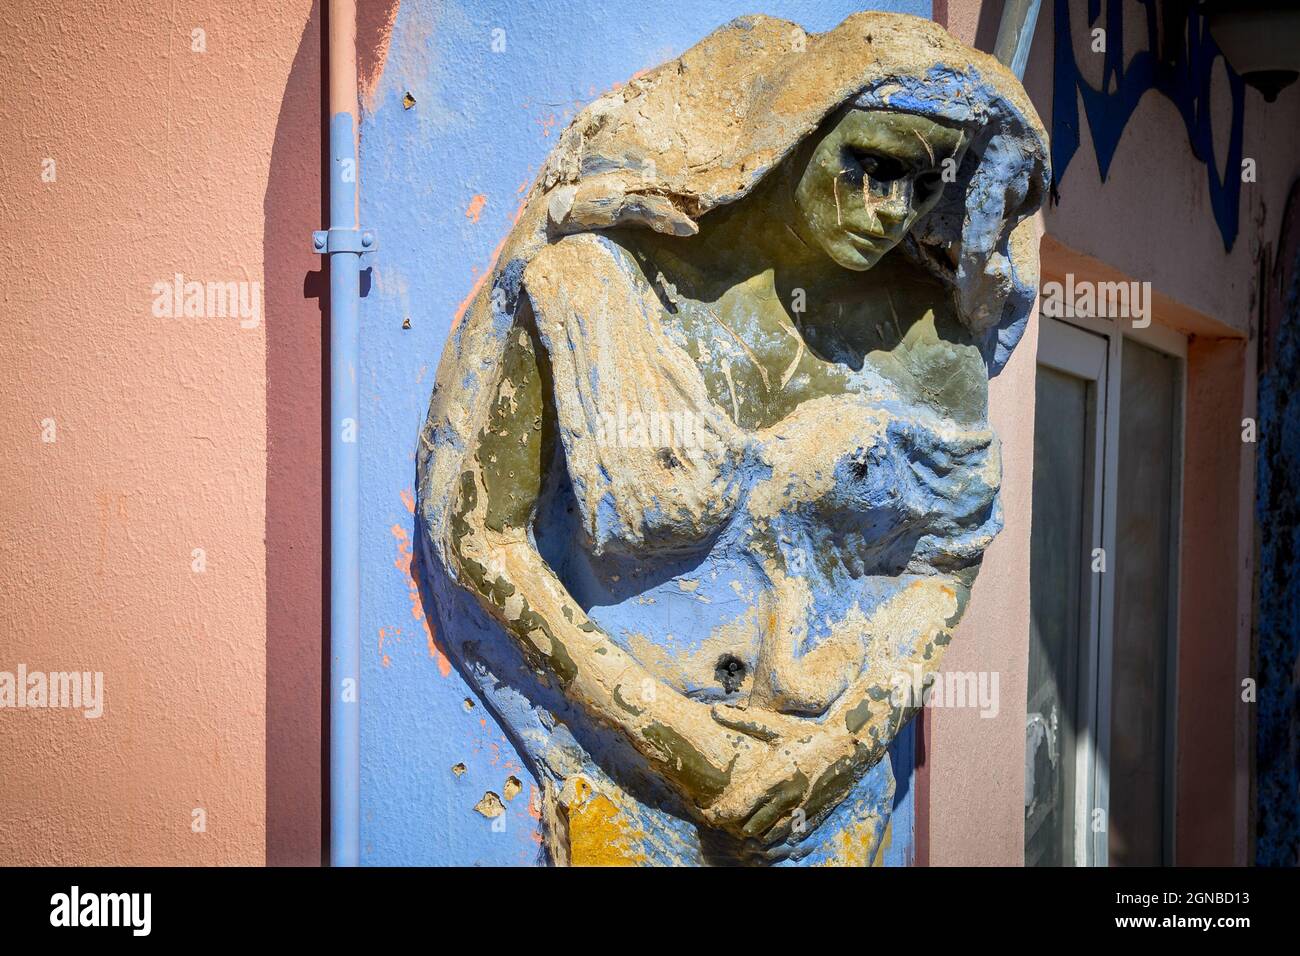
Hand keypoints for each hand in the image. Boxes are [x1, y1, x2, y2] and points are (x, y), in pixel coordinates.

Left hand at [698, 704, 865, 848]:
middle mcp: (784, 798)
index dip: (719, 813)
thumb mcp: (775, 728)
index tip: (708, 812)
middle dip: (735, 824)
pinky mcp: (813, 814)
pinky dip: (777, 834)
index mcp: (771, 777)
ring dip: (756, 831)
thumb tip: (715, 710)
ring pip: (770, 834)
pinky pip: (790, 834)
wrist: (846, 747)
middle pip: (750, 826)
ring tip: (746, 822)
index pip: (738, 806)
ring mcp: (799, 809)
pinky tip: (770, 827)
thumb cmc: (807, 735)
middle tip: (726, 817)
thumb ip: (743, 722)